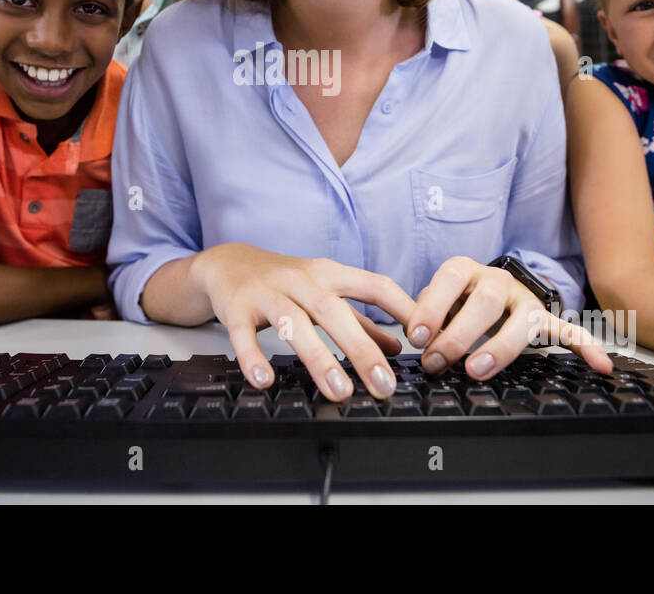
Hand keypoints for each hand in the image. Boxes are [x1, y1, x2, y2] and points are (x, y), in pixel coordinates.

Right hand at [192, 243, 417, 401]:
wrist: (228, 263)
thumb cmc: (285, 281)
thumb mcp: (326, 292)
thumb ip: (362, 320)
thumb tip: (398, 347)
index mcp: (329, 274)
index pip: (374, 285)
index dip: (403, 308)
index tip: (426, 339)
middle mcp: (300, 280)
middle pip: (334, 312)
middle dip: (361, 349)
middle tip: (384, 385)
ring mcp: (267, 293)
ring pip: (293, 324)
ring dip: (318, 358)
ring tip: (339, 391)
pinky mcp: (237, 309)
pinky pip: (244, 335)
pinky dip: (253, 358)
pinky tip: (265, 380)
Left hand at [407, 256, 613, 379]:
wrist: (483, 289)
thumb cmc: (451, 301)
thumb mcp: (432, 301)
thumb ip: (422, 314)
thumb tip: (413, 338)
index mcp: (465, 270)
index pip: (450, 278)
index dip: (433, 306)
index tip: (417, 336)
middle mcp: (498, 280)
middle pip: (487, 300)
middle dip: (460, 334)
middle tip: (437, 361)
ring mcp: (524, 300)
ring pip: (523, 319)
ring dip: (500, 347)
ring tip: (477, 370)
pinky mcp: (543, 319)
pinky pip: (567, 331)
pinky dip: (585, 347)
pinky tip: (600, 364)